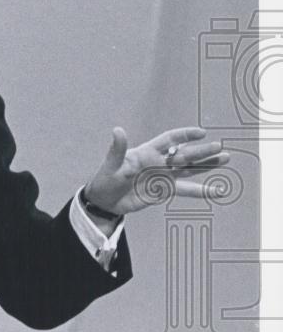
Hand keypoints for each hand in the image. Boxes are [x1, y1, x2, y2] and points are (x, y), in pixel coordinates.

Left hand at [84, 126, 230, 215]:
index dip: (184, 135)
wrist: (105, 201)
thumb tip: (118, 130)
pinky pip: (187, 189)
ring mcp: (164, 176)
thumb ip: (117, 149)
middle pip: (184, 154)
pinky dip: (202, 190)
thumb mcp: (111, 165)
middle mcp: (159, 162)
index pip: (168, 140)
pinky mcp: (165, 190)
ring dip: (207, 164)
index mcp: (146, 152)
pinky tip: (217, 190)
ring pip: (190, 168)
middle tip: (219, 147)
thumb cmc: (105, 179)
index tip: (200, 133)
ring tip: (226, 159)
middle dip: (201, 151)